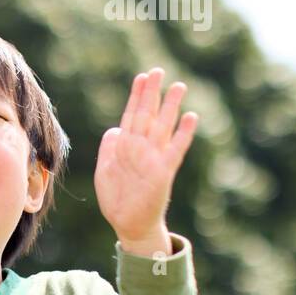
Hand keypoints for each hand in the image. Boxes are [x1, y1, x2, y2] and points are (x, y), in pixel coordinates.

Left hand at [95, 68, 198, 247]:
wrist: (128, 224)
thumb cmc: (117, 198)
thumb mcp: (105, 170)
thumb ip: (109, 149)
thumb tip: (114, 128)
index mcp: (126, 147)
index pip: (132, 115)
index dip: (136, 97)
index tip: (141, 77)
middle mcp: (142, 149)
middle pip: (147, 115)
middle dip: (152, 94)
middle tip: (158, 71)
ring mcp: (154, 159)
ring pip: (163, 127)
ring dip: (170, 107)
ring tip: (179, 86)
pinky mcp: (163, 172)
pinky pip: (175, 149)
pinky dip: (183, 134)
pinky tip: (191, 117)